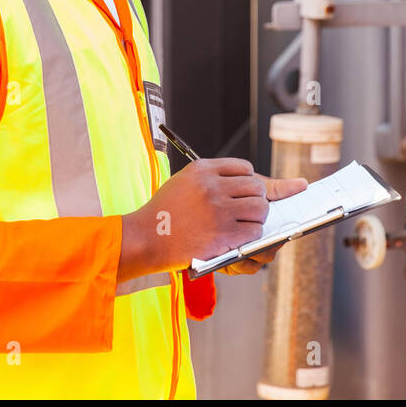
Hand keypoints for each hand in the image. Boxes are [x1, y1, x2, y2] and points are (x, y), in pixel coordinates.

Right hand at [120, 161, 309, 278]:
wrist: (146, 238)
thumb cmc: (164, 213)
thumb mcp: (183, 181)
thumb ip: (210, 178)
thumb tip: (239, 182)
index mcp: (202, 170)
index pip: (244, 168)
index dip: (248, 181)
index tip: (244, 191)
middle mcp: (212, 187)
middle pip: (256, 187)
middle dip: (256, 199)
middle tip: (249, 210)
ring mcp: (219, 211)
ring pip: (259, 208)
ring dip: (256, 218)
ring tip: (247, 224)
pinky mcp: (223, 235)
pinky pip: (254, 231)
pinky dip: (252, 236)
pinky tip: (240, 237)